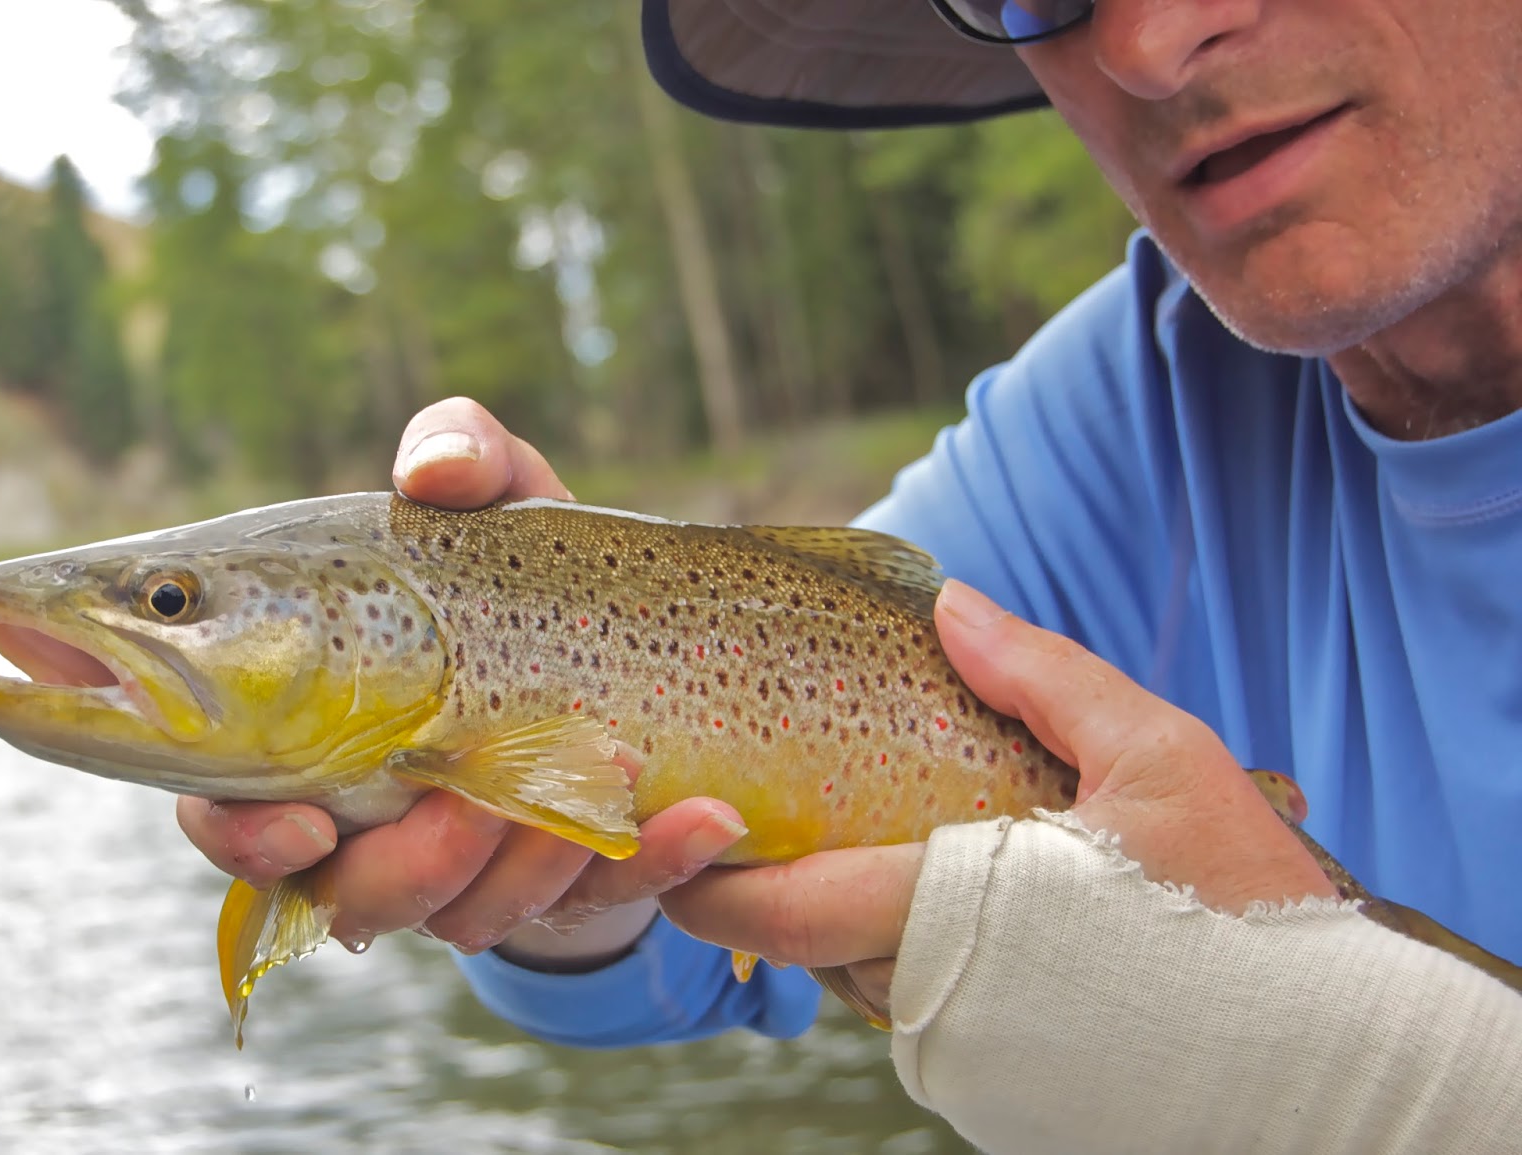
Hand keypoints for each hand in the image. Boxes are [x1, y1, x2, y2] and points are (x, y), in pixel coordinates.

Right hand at [177, 398, 747, 966]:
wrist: (628, 649)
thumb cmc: (525, 569)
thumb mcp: (502, 503)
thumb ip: (464, 457)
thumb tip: (436, 468)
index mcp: (316, 737)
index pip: (232, 814)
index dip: (244, 837)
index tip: (301, 824)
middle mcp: (376, 823)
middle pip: (352, 894)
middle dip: (410, 864)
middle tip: (472, 804)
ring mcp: (472, 868)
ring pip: (469, 917)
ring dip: (530, 864)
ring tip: (605, 769)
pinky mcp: (566, 889)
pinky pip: (596, 905)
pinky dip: (649, 863)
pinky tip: (707, 816)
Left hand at [659, 579, 1334, 1018]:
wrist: (1331, 1067)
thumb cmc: (1247, 909)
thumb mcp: (1154, 759)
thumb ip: (1040, 679)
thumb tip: (951, 610)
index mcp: (954, 920)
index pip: (782, 916)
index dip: (711, 884)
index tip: (679, 839)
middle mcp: (941, 1007)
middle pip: (817, 945)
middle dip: (790, 885)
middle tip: (779, 814)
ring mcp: (972, 1065)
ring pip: (871, 983)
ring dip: (861, 919)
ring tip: (880, 844)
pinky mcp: (1005, 1096)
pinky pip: (928, 1018)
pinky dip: (921, 961)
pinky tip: (973, 912)